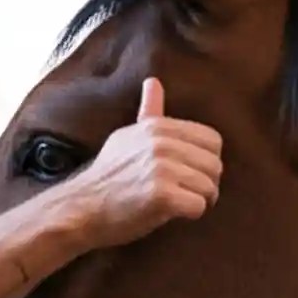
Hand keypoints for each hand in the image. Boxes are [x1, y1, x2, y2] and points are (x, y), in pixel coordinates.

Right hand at [65, 77, 223, 249]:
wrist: (82, 208)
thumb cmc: (109, 176)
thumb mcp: (127, 136)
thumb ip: (149, 112)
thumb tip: (153, 82)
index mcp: (159, 127)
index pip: (213, 140)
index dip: (206, 161)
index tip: (189, 174)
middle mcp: (161, 143)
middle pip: (215, 165)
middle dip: (207, 184)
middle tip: (186, 194)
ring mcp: (161, 168)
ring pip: (209, 187)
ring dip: (199, 201)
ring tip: (177, 205)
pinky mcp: (161, 195)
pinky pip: (199, 206)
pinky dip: (191, 215)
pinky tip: (171, 214)